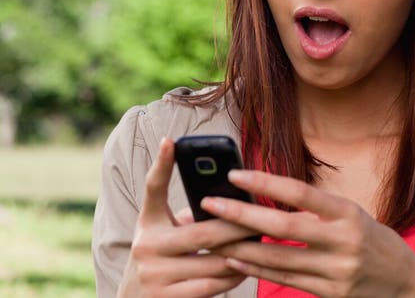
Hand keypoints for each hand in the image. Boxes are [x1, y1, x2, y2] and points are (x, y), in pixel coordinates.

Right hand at [117, 137, 258, 297]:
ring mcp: (155, 276)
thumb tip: (233, 198)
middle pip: (202, 232)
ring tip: (260, 242)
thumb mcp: (165, 231)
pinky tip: (246, 267)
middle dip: (236, 226)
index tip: (171, 140)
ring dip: (241, 253)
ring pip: (212, 262)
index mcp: (147, 222)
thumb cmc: (163, 256)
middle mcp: (146, 247)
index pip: (153, 188)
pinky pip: (211, 287)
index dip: (162, 164)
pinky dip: (232, 276)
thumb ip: (189, 215)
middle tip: (261, 217)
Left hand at [203, 169, 414, 297]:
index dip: (266, 182)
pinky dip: (256, 269)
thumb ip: (318, 209)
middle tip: (210, 204)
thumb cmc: (373, 241)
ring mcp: (335, 271)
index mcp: (348, 213)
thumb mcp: (353, 215)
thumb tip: (273, 194)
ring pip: (278, 258)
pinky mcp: (329, 295)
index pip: (300, 193)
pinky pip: (285, 280)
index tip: (236, 174)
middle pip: (283, 226)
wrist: (405, 286)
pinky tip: (235, 259)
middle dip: (242, 215)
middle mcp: (342, 241)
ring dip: (240, 245)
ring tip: (213, 233)